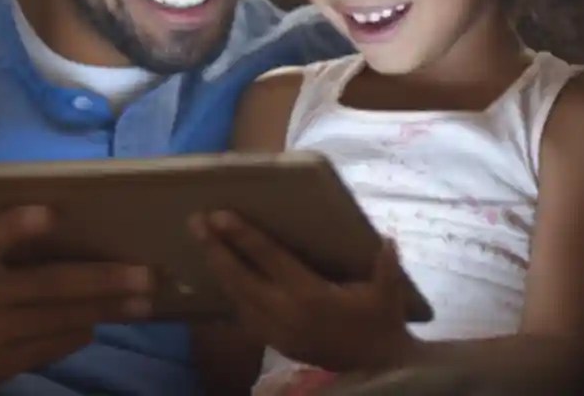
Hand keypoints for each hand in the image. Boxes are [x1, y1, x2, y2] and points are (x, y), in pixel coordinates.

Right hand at [0, 205, 153, 393]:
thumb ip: (10, 249)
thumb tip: (73, 232)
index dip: (18, 224)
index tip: (50, 212)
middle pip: (49, 285)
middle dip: (101, 280)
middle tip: (144, 276)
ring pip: (60, 320)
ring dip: (105, 311)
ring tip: (142, 304)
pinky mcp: (3, 365)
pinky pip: (53, 347)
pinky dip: (81, 333)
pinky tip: (102, 324)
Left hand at [190, 210, 416, 373]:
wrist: (378, 368)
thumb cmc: (381, 323)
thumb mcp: (388, 295)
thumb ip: (385, 266)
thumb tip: (386, 239)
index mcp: (310, 294)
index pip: (268, 258)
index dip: (243, 236)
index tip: (219, 216)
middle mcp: (286, 312)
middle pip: (239, 277)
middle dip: (215, 249)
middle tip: (195, 222)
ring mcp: (276, 331)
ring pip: (236, 297)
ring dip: (217, 270)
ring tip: (202, 244)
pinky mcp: (275, 343)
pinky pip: (243, 316)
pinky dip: (230, 294)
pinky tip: (221, 277)